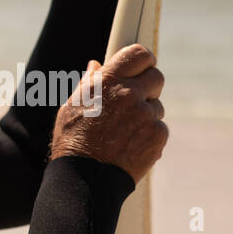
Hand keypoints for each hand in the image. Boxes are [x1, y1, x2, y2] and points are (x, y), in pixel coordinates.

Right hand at [50, 44, 167, 184]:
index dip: (143, 59)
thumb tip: (96, 65)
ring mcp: (146, 115)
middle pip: (156, 77)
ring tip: (125, 133)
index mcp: (108, 82)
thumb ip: (88, 83)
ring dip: (146, 115)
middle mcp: (129, 94)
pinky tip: (132, 146)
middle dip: (148, 86)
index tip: (142, 66)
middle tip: (136, 101)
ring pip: (157, 106)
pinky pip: (160, 128)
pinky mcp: (157, 135)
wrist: (85, 180)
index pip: (139, 53)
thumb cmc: (73, 143)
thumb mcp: (72, 107)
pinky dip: (150, 136)